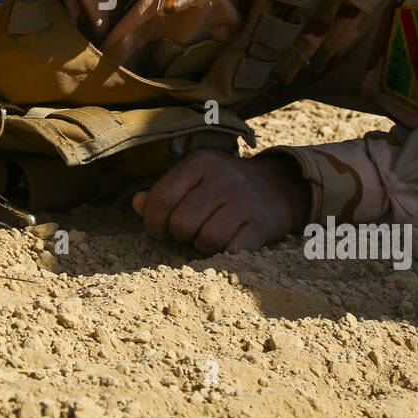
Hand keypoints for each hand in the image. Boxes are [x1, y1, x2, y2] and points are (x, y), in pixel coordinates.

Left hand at [132, 149, 311, 254]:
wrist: (279, 186)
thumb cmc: (225, 186)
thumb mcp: (196, 178)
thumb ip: (165, 191)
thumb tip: (137, 203)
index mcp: (201, 162)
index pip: (162, 197)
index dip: (153, 221)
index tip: (159, 230)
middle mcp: (223, 178)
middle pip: (181, 223)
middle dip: (179, 235)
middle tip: (188, 233)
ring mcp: (244, 201)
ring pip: (206, 239)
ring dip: (202, 246)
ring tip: (208, 236)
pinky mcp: (261, 224)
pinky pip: (231, 250)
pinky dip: (225, 254)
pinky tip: (228, 243)